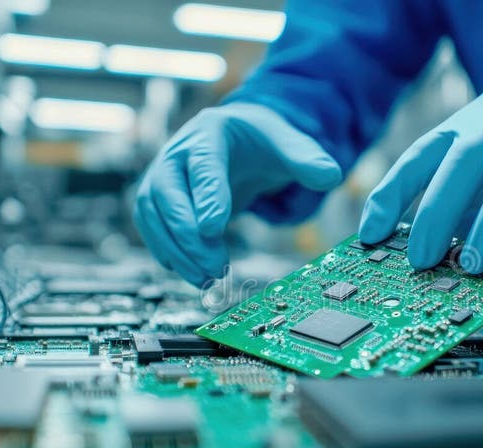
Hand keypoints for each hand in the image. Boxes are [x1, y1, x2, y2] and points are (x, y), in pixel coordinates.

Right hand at [134, 103, 340, 284]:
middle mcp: (178, 153)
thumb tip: (331, 175)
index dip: (207, 197)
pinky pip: (151, 227)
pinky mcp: (158, 199)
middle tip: (215, 269)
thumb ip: (307, 159)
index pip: (203, 166)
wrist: (235, 139)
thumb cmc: (259, 142)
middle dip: (188, 236)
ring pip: (153, 215)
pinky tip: (190, 272)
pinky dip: (167, 251)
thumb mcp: (287, 142)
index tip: (213, 229)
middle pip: (167, 195)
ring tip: (206, 279)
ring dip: (176, 250)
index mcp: (210, 133)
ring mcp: (162, 176)